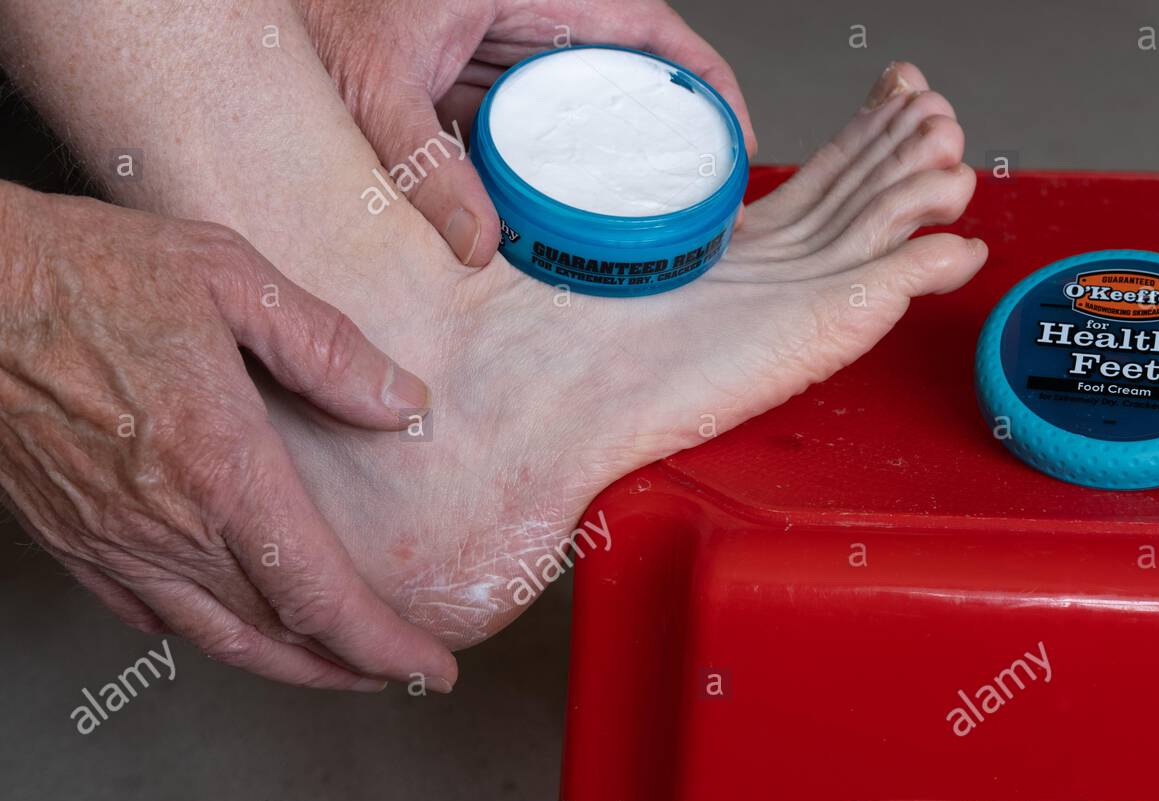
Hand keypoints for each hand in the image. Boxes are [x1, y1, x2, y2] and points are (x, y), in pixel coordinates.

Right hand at [0, 183, 457, 691]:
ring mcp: (112, 542)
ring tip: (335, 669)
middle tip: (399, 674)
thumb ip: (325, 347)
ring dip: (288, 667)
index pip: (322, 595)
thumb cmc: (86, 272)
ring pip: (216, 640)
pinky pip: (148, 615)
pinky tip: (233, 627)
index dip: (386, 646)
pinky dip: (207, 635)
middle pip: (279, 635)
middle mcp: (168, 525)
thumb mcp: (228, 276)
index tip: (432, 670)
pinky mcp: (72, 539)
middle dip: (352, 668)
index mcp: (221, 467)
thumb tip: (402, 402)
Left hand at [298, 0, 757, 265]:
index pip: (650, 29)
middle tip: (696, 204)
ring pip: (588, 99)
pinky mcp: (478, 75)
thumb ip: (425, 164)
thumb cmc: (313, 3)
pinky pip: (538, 118)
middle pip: (630, 73)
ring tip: (646, 220)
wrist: (252, 0)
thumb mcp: (375, 83)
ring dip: (619, 155)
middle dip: (671, 134)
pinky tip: (565, 210)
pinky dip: (559, 162)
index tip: (731, 140)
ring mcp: (506, 45)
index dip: (705, 83)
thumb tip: (479, 244)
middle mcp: (529, 13)